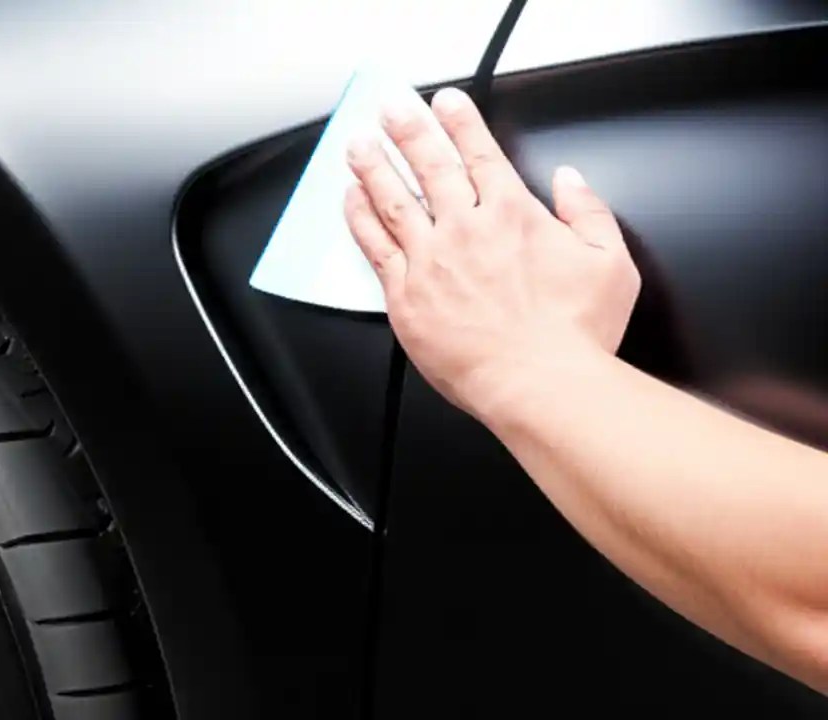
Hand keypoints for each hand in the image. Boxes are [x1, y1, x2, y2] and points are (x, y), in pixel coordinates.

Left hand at [344, 87, 640, 419]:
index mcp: (513, 215)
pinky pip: (374, 246)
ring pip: (393, 199)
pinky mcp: (406, 294)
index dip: (460, 122)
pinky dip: (360, 217)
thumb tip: (571, 180)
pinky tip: (350, 199)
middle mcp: (466, 229)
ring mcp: (431, 260)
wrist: (539, 382)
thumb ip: (589, 212)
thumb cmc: (575, 334)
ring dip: (373, 167)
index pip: (480, 153)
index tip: (444, 101)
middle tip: (389, 107)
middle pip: (429, 166)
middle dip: (407, 130)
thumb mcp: (611, 262)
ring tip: (358, 144)